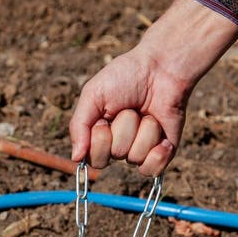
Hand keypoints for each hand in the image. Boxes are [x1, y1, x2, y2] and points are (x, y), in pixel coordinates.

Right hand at [69, 0, 237, 175]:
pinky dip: (158, 154)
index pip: (93, 157)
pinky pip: (153, 169)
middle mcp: (119, 145)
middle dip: (123, 128)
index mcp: (99, 134)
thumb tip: (75, 159)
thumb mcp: (93, 95)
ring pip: (135, 157)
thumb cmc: (126, 76)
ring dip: (143, 130)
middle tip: (130, 109)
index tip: (105, 118)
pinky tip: (162, 138)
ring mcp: (141, 149)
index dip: (100, 139)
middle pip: (114, 155)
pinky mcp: (162, 152)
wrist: (162, 67)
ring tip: (147, 112)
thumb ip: (79, 126)